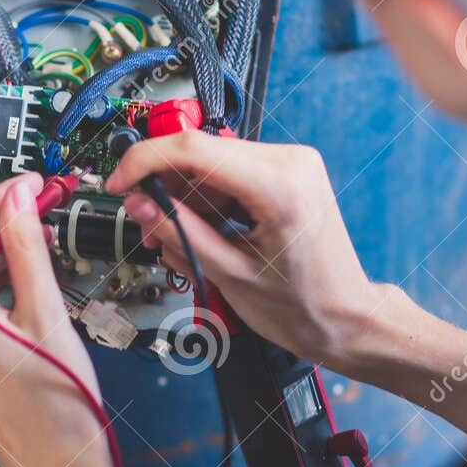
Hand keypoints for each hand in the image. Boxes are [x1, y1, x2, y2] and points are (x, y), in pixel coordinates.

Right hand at [105, 132, 383, 367]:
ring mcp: (292, 164)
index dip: (145, 162)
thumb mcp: (229, 274)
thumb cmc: (304, 306)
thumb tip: (139, 203)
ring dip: (186, 198)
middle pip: (201, 153)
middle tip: (148, 227)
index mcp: (280, 185)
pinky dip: (209, 200)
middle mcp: (290, 162)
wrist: (347, 318)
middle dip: (165, 188)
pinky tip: (205, 234)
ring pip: (212, 163)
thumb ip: (179, 233)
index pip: (194, 149)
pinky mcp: (289, 173)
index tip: (119, 183)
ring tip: (180, 242)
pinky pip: (232, 173)